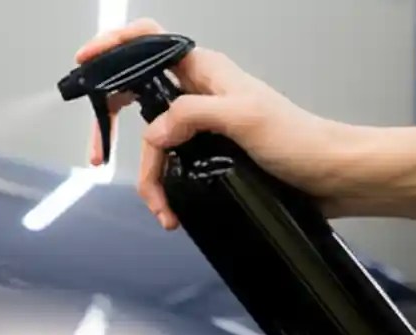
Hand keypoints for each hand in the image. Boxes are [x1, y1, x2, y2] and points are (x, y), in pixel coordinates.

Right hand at [76, 18, 367, 229]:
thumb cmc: (302, 140)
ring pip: (151, 146)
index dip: (112, 47)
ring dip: (148, 179)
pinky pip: (168, 169)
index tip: (84, 62)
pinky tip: (170, 210)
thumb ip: (194, 115)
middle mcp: (197, 93)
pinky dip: (162, 190)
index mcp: (205, 71)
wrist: (331, 178)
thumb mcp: (245, 119)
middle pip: (134, 100)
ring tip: (160, 207)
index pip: (148, 43)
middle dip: (111, 130)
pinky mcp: (205, 155)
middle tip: (98, 155)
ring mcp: (199, 125)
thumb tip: (153, 132)